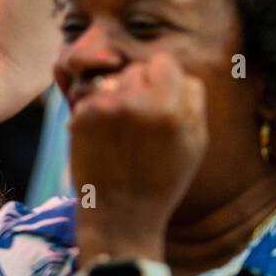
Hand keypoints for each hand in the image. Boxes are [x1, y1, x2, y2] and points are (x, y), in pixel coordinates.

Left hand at [69, 54, 206, 253]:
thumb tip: (176, 70)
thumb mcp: (195, 140)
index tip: (159, 99)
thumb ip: (191, 98)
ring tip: (121, 134)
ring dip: (114, 98)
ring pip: (110, 82)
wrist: (121, 214)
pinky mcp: (80, 117)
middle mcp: (137, 101)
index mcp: (171, 105)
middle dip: (138, 89)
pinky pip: (91, 99)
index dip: (162, 78)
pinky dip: (95, 113)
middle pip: (136, 69)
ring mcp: (105, 108)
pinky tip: (103, 140)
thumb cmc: (163, 179)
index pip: (164, 61)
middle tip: (139, 125)